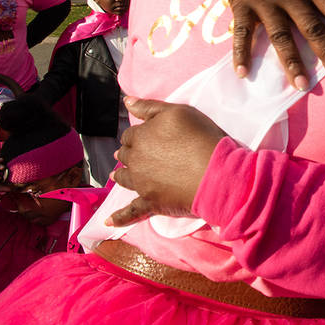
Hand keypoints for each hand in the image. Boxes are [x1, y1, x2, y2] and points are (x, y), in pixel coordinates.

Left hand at [109, 98, 226, 225]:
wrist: (214, 171)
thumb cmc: (200, 137)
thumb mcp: (178, 112)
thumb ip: (150, 107)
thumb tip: (126, 102)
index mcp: (140, 136)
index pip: (131, 134)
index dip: (138, 134)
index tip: (145, 136)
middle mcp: (135, 159)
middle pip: (126, 155)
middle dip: (128, 152)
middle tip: (131, 153)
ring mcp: (141, 182)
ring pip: (124, 178)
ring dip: (120, 175)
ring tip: (117, 175)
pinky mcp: (150, 202)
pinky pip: (131, 211)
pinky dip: (120, 217)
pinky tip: (109, 222)